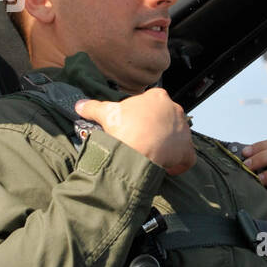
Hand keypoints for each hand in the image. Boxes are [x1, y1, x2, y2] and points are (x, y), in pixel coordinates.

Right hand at [75, 91, 195, 175]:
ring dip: (168, 146)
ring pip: (178, 137)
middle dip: (157, 129)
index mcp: (157, 97)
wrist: (136, 149)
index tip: (135, 125)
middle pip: (167, 119)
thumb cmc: (124, 127)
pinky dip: (179, 164)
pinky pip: (187, 157)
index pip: (153, 102)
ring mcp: (184, 130)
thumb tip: (79, 104)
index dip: (144, 115)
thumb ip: (93, 107)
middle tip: (142, 141)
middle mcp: (175, 110)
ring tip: (153, 155)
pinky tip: (168, 169)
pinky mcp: (187, 149)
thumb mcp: (106, 113)